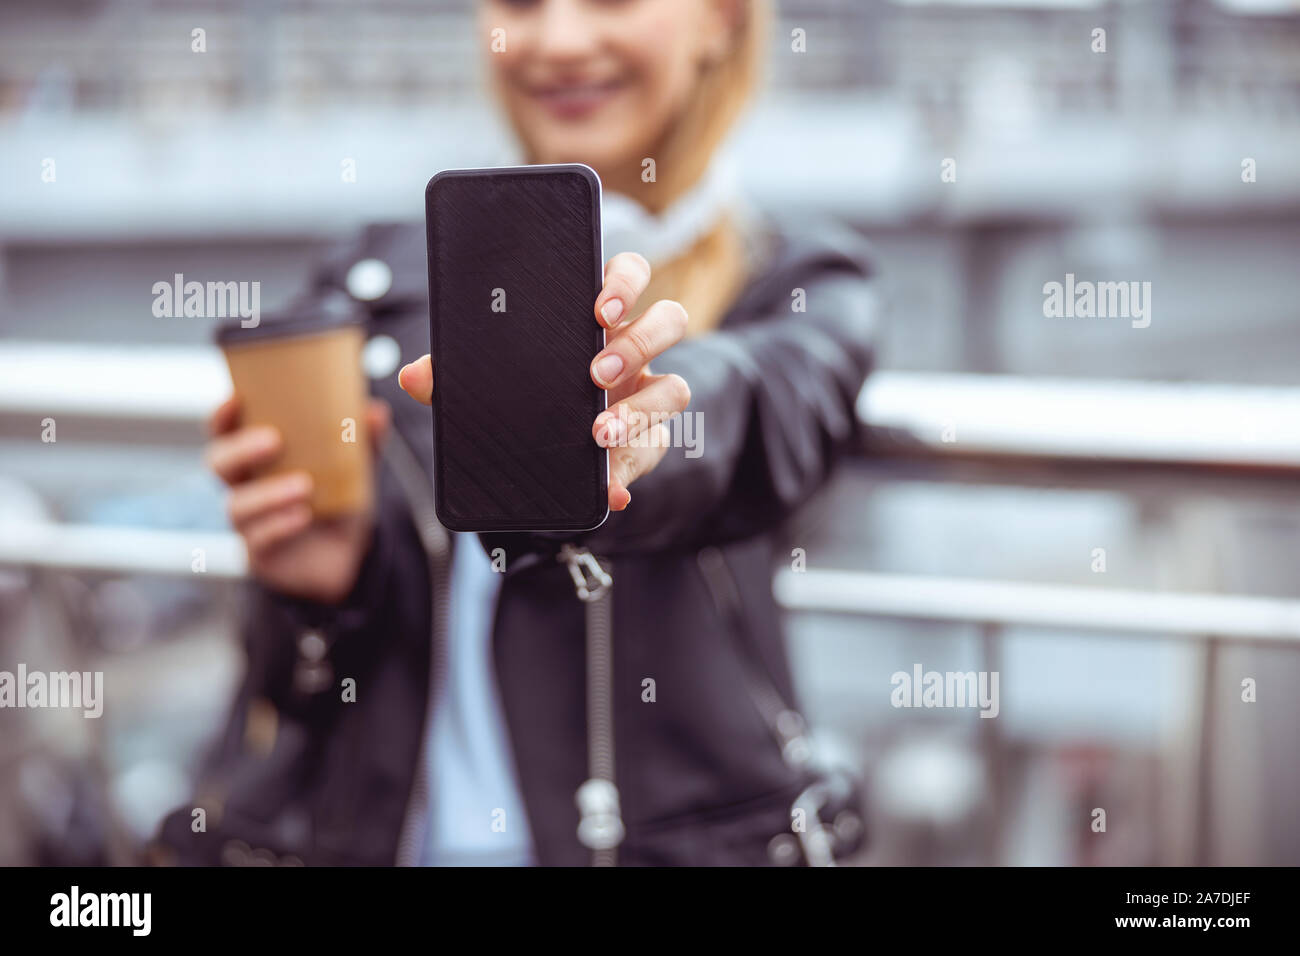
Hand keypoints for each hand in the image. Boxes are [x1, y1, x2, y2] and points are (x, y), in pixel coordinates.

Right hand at [206, 395, 389, 602]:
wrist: (343, 556)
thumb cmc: (335, 499)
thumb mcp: (354, 468)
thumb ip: (364, 441)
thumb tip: (377, 411)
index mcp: (257, 459)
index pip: (224, 433)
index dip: (222, 416)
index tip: (236, 399)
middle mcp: (244, 487)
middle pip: (218, 464)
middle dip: (240, 450)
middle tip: (274, 440)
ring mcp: (249, 523)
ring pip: (237, 506)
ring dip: (268, 493)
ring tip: (304, 485)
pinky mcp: (261, 554)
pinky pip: (259, 540)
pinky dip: (279, 525)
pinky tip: (303, 516)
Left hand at [398, 252, 689, 510]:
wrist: (547, 452)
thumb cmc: (525, 394)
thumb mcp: (488, 383)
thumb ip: (450, 376)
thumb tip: (411, 376)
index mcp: (597, 318)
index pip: (627, 275)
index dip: (624, 282)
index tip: (600, 307)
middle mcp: (632, 350)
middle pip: (669, 320)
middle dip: (639, 342)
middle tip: (595, 372)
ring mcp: (648, 395)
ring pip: (677, 388)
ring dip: (642, 410)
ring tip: (600, 432)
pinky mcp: (652, 442)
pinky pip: (655, 453)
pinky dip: (629, 472)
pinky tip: (610, 488)